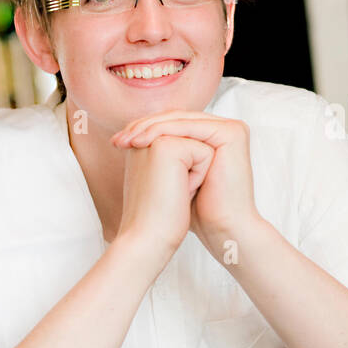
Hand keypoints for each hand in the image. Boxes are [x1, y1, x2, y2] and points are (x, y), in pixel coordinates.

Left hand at [111, 111, 260, 258]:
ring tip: (127, 141)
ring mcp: (230, 128)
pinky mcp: (232, 133)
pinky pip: (190, 126)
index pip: (171, 123)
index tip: (115, 142)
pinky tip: (143, 140)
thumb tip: (126, 138)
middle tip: (117, 140)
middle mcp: (222, 129)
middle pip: (175, 119)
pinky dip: (164, 131)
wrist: (221, 228)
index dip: (142, 130)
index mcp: (211, 135)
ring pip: (180, 120)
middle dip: (143, 127)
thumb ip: (158, 154)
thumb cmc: (195, 211)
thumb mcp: (170, 176)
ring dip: (149, 128)